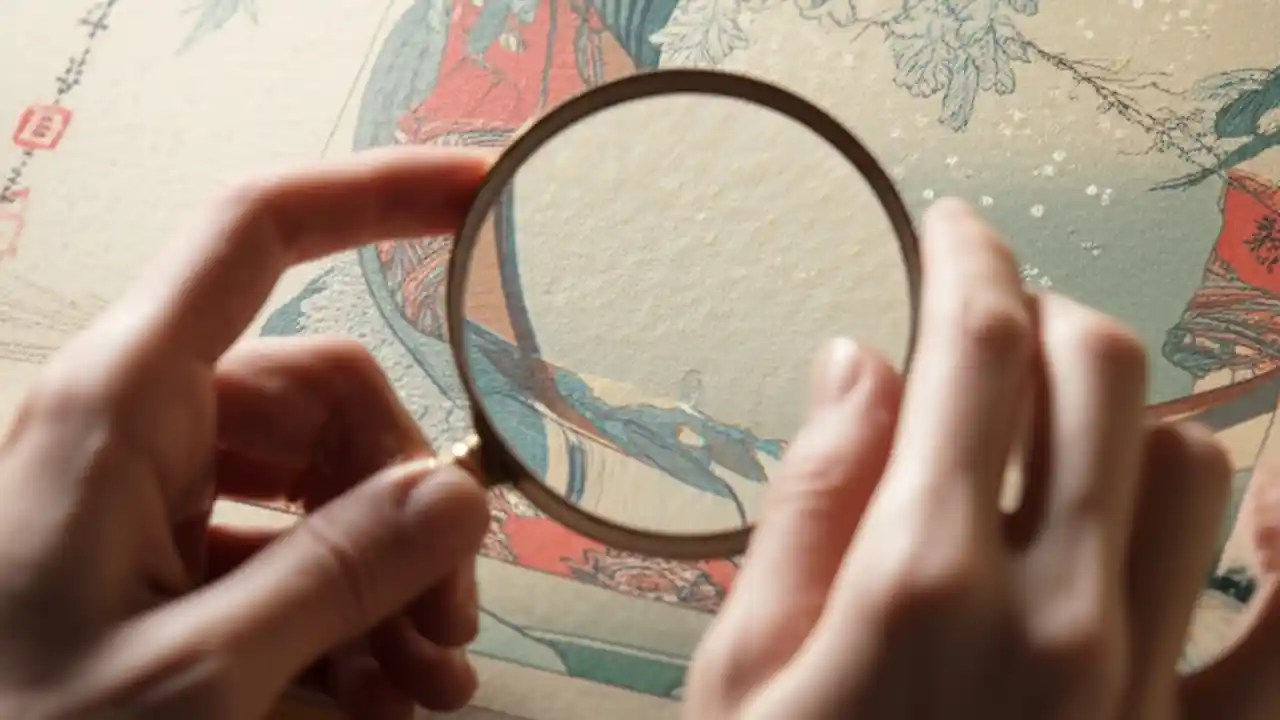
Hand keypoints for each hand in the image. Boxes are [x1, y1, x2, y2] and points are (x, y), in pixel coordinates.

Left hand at [0, 148, 492, 719]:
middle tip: (449, 616)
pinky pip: (288, 550)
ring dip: (394, 576)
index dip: (373, 192)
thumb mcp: (193, 674)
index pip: (256, 232)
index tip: (481, 190)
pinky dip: (350, 613)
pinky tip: (389, 691)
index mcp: (124, 402)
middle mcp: (141, 426)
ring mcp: (154, 496)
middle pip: (329, 399)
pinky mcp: (164, 559)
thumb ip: (335, 574)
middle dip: (410, 502)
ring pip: (323, 483)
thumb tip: (458, 495)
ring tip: (429, 681)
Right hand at [685, 199, 1279, 718]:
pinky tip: (1266, 502)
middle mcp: (1048, 614)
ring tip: (1066, 426)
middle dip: (1046, 310)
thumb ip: (805, 504)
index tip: (953, 230)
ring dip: (1130, 411)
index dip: (967, 258)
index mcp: (917, 582)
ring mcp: (1135, 683)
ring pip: (1193, 460)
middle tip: (994, 320)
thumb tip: (856, 365)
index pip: (973, 349)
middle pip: (1095, 373)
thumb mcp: (740, 674)